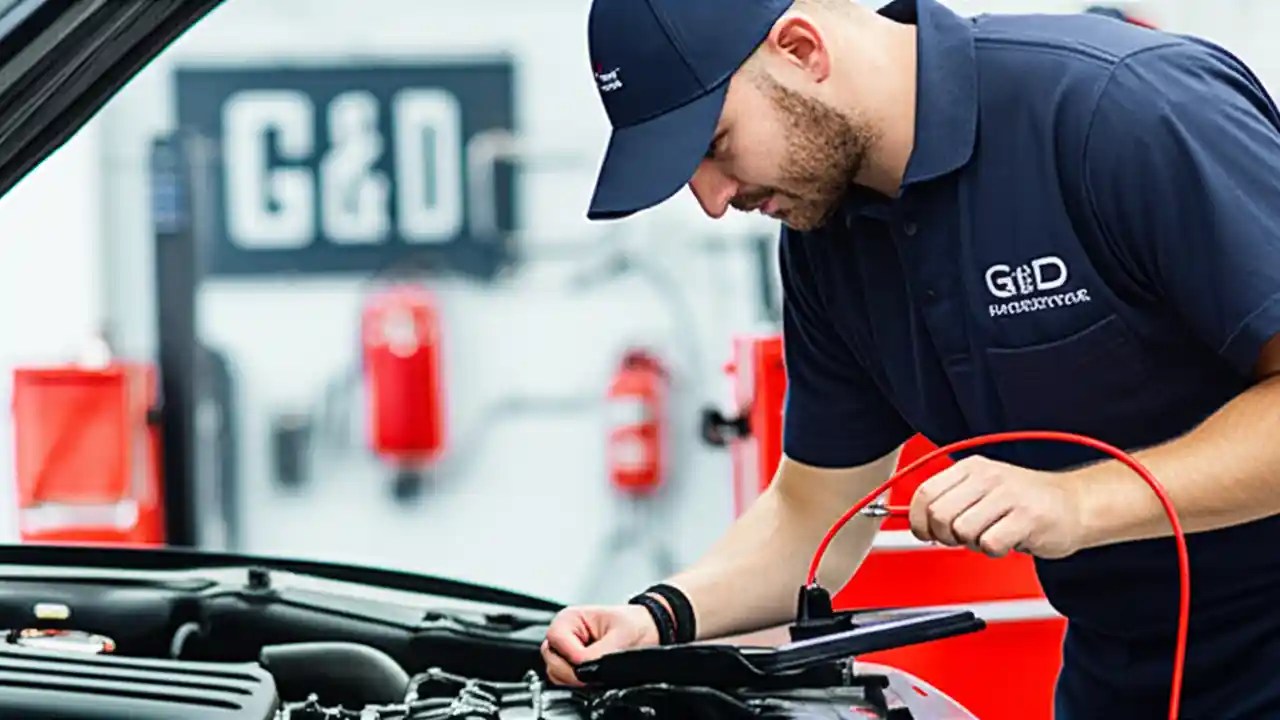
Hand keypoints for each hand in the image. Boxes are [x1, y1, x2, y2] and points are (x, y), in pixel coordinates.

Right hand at [541, 604, 658, 686]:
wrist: (648, 631)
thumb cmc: (635, 625)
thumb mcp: (621, 636)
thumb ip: (600, 654)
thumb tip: (586, 671)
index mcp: (570, 619)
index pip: (556, 641)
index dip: (573, 656)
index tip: (592, 664)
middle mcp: (564, 636)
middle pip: (552, 661)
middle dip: (574, 672)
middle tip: (597, 674)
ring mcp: (566, 653)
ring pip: (557, 674)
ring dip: (577, 679)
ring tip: (600, 673)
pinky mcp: (573, 668)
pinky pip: (567, 682)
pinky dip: (580, 683)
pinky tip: (597, 677)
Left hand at [907, 455, 1084, 558]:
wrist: (1076, 504)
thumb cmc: (1026, 501)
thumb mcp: (983, 489)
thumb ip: (951, 501)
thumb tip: (917, 522)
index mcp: (971, 468)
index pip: (925, 493)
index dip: (918, 520)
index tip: (925, 533)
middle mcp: (987, 477)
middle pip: (939, 515)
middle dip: (945, 536)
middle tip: (962, 538)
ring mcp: (1008, 496)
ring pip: (963, 531)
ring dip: (973, 544)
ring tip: (991, 536)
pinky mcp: (1027, 518)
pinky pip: (990, 545)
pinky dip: (995, 551)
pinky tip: (1008, 541)